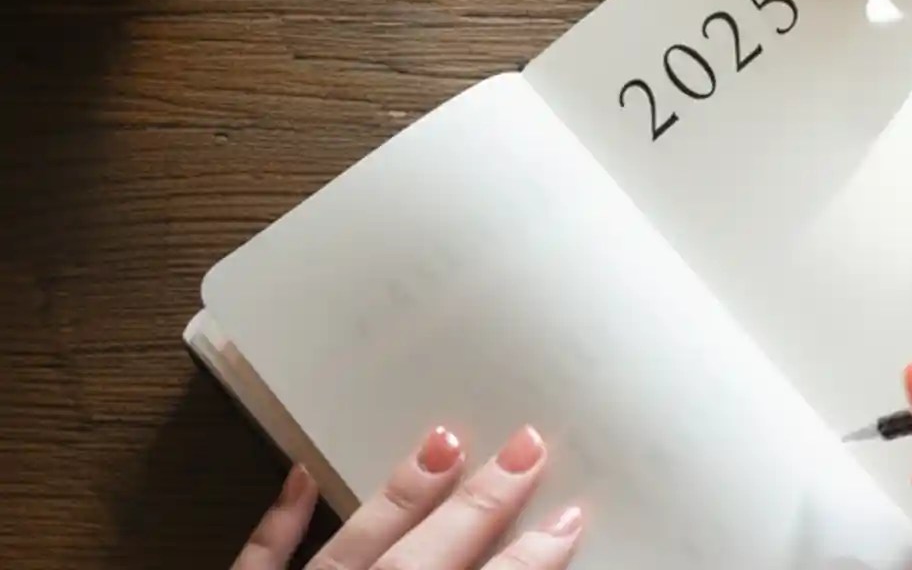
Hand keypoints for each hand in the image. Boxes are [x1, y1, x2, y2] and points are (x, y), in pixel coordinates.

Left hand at [230, 424, 584, 569]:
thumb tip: (516, 565)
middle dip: (480, 507)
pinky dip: (280, 522)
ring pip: (353, 551)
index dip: (528, 562)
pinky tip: (299, 474)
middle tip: (526, 448)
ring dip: (401, 498)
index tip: (567, 522)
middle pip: (424, 562)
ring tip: (442, 439)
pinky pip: (258, 563)